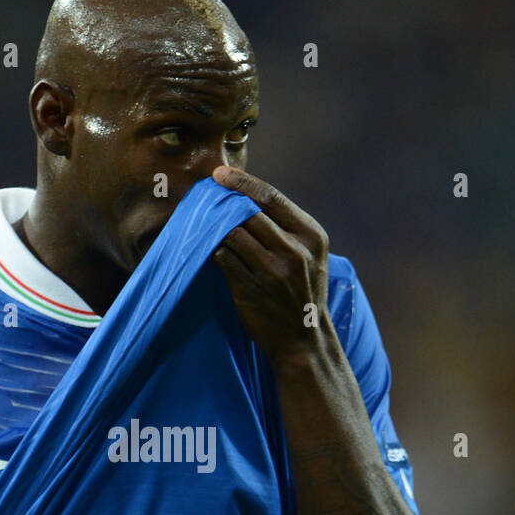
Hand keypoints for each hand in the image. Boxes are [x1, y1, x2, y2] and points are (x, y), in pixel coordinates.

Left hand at [210, 165, 329, 361]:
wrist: (303, 339)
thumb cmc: (302, 291)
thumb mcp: (309, 255)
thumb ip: (285, 228)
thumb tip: (245, 196)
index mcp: (311, 235)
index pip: (271, 197)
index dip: (242, 182)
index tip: (219, 174)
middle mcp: (294, 251)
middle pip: (248, 212)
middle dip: (223, 202)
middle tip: (204, 197)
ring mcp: (273, 271)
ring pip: (232, 233)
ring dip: (214, 227)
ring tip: (203, 223)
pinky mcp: (251, 289)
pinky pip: (223, 258)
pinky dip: (213, 250)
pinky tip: (209, 249)